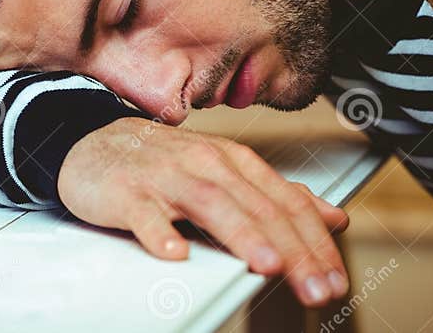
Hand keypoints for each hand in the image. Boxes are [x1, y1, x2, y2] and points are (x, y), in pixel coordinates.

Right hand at [58, 117, 349, 306]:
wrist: (98, 145)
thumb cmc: (165, 165)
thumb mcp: (228, 174)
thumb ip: (278, 197)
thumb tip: (333, 217)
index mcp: (234, 162)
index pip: (284, 201)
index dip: (314, 240)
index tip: (334, 278)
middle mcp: (205, 164)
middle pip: (256, 205)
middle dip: (292, 249)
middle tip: (316, 287)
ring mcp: (165, 176)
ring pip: (209, 203)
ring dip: (241, 234)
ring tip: (267, 264)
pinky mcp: (126, 191)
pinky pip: (143, 213)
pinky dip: (159, 232)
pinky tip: (175, 253)